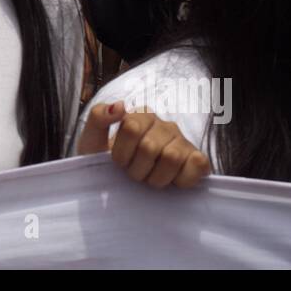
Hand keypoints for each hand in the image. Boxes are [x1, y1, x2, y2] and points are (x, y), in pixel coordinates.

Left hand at [76, 101, 209, 188]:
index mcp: (141, 115)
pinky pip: (198, 164)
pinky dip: (183, 179)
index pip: (131, 128)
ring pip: (172, 157)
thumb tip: (119, 106)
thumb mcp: (92, 140)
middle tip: (134, 172)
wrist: (118, 185)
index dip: (121, 153)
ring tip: (150, 177)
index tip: (118, 162)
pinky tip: (172, 181)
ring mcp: (182, 141)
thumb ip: (98, 117)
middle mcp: (164, 125)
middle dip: (137, 168)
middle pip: (150, 147)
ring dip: (156, 177)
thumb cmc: (105, 162)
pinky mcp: (196, 159)